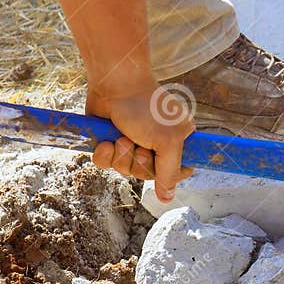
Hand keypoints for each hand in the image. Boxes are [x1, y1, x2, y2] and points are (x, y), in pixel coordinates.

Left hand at [86, 84, 195, 202]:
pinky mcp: (111, 142)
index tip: (162, 165)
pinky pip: (107, 164)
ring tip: (120, 138)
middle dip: (139, 163)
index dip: (169, 176)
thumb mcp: (168, 142)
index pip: (179, 171)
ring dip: (121, 157)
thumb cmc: (146, 109)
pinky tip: (105, 141)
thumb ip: (169, 173)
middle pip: (149, 174)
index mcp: (178, 141)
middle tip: (138, 145)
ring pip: (126, 171)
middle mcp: (157, 144)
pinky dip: (104, 155)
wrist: (115, 85)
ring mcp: (133, 143)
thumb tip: (168, 199)